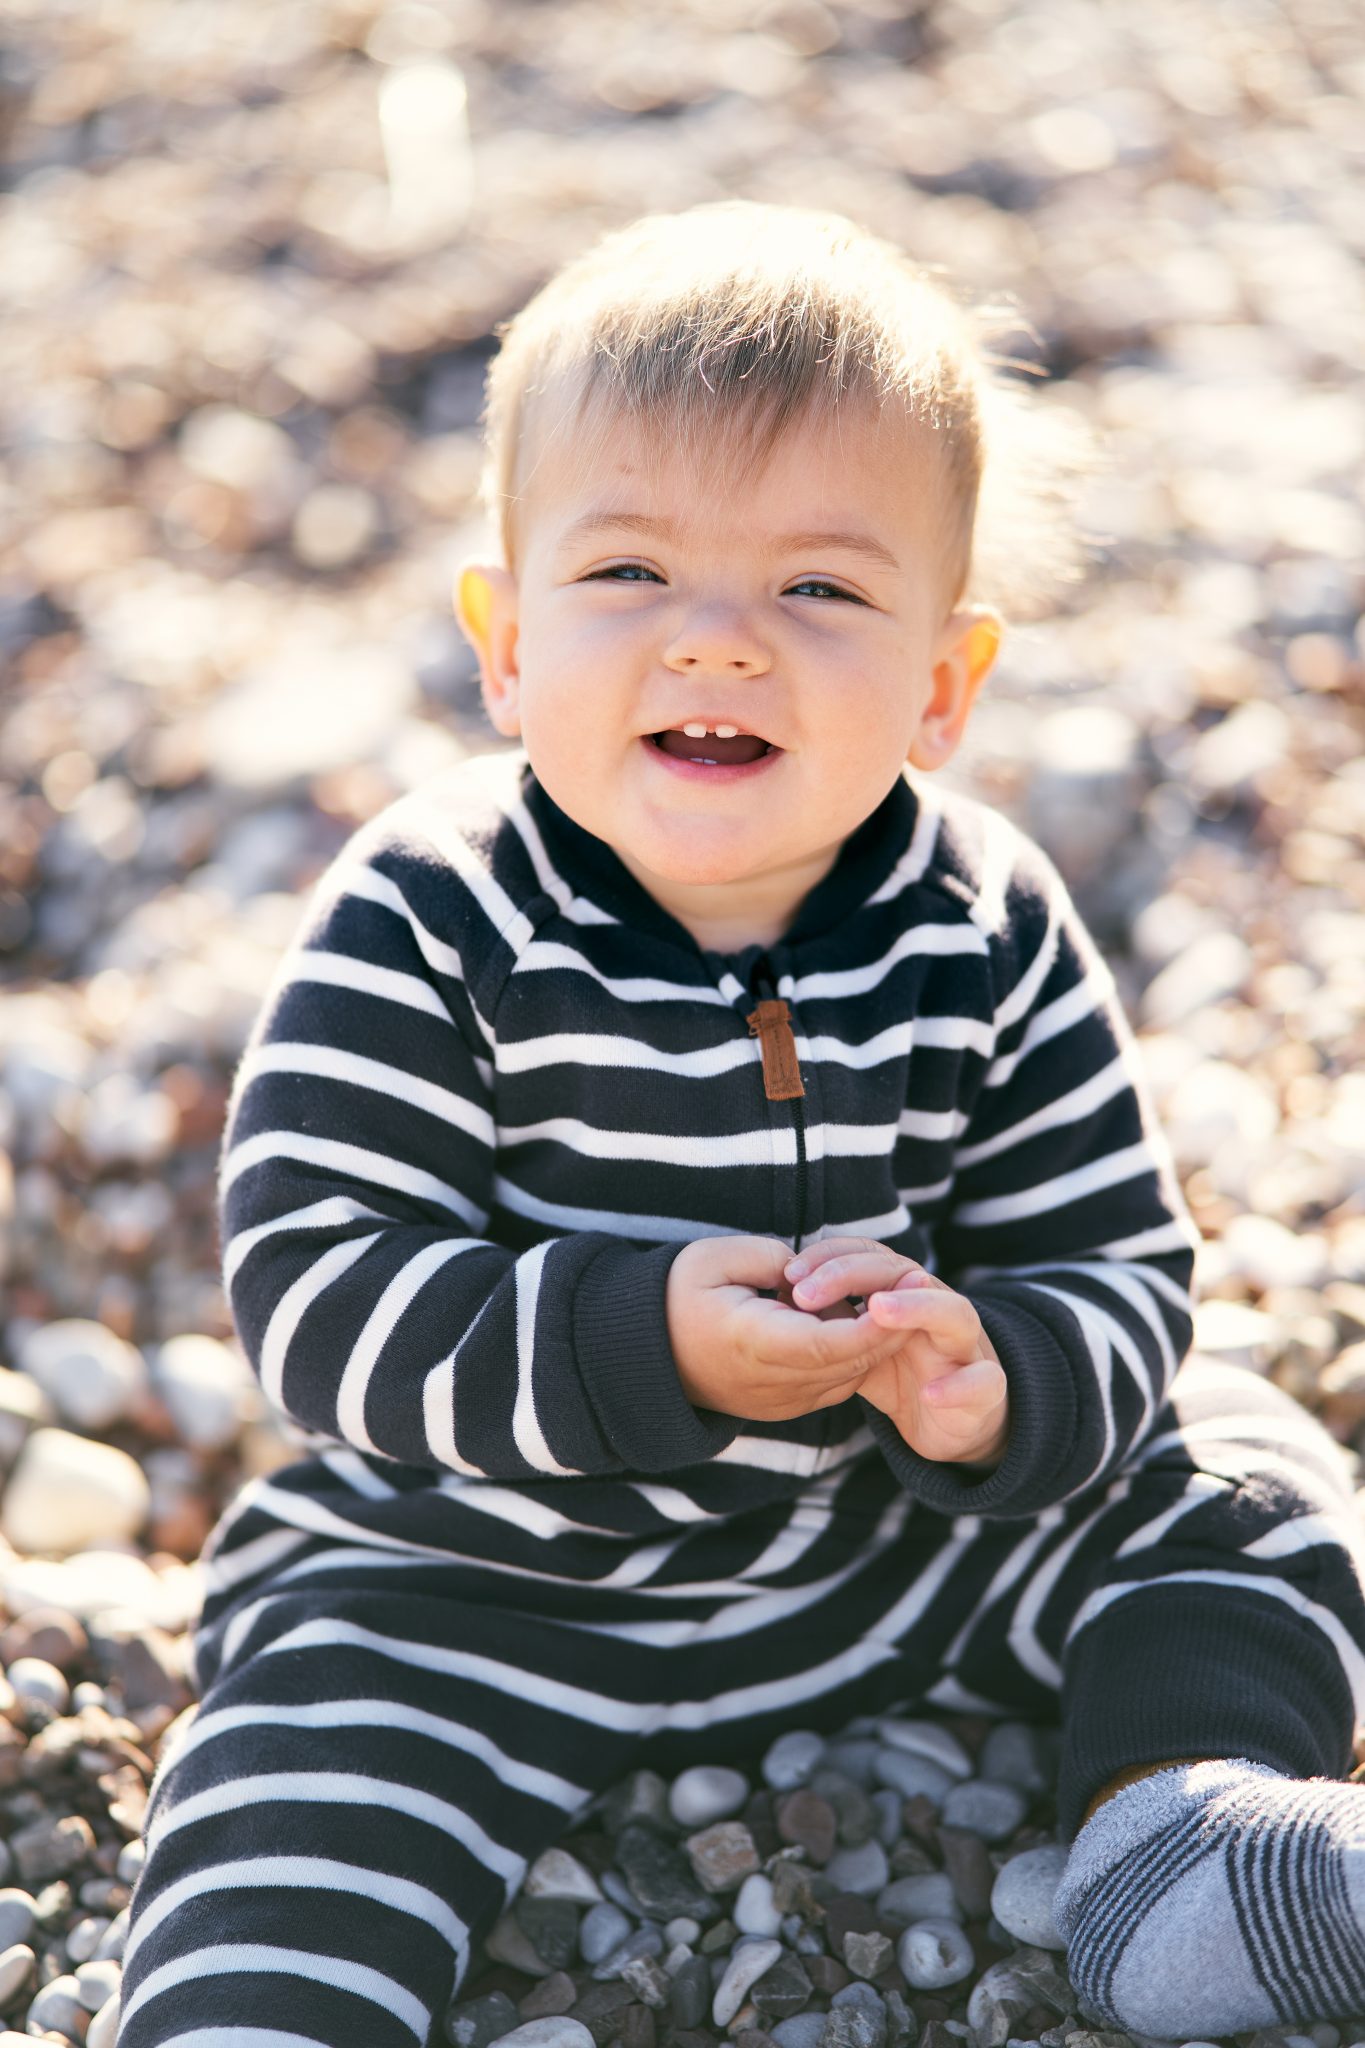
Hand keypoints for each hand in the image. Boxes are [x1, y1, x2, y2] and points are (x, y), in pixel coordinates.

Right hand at [666, 1235, 903, 1421]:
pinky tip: (854, 1322)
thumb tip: (818, 1279)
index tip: (901, 1287)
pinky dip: (853, 1357)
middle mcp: (773, 1382)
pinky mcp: (782, 1408)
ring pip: (849, 1377)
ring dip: (873, 1342)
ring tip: (886, 1298)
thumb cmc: (678, 1296)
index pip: (834, 1342)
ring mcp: (780, 1402)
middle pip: (851, 1362)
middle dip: (889, 1326)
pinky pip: (835, 1385)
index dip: (876, 1321)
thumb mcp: (717, 1257)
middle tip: (913, 1283)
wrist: (644, 1356)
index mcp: (755, 1343)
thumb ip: (775, 1260)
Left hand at [783, 1238, 1009, 1468]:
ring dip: (917, 1307)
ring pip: (954, 1312)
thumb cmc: (904, 1371)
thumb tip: (782, 1294)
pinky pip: (983, 1382)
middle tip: (807, 1292)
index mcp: (906, 1294)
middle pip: (906, 1273)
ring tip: (878, 1310)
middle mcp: (938, 1310)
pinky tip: (930, 1392)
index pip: (872, 1256)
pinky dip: (958, 1386)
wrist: (958, 1421)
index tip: (789, 1274)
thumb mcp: (862, 1343)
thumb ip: (835, 1319)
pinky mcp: (986, 1389)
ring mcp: (966, 1347)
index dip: (832, 1258)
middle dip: (856, 1274)